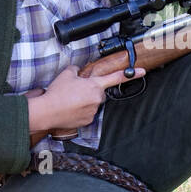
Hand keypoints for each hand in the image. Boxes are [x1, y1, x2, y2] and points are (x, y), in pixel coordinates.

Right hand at [26, 64, 145, 137]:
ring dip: (84, 102)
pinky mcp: (87, 121)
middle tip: (75, 92)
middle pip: (99, 92)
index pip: (116, 78)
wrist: (48, 111)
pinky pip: (87, 114)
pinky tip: (70, 110)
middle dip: (90, 91)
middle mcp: (97, 98)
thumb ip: (76, 70)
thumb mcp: (66, 74)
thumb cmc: (57, 93)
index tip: (143, 72)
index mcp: (94, 85)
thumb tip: (78, 71)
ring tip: (70, 101)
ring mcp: (93, 111)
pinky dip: (80, 112)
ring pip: (92, 104)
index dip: (131, 74)